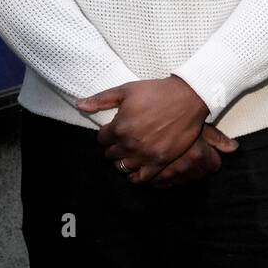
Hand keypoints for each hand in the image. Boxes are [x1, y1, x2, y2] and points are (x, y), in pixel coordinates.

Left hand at [77, 77, 209, 184]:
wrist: (188, 97)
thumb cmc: (157, 91)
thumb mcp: (127, 90)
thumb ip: (101, 99)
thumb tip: (79, 105)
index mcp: (119, 127)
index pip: (101, 139)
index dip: (107, 133)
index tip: (115, 128)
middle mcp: (130, 144)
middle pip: (111, 154)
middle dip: (114, 146)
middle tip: (124, 139)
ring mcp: (145, 154)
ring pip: (123, 167)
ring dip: (124, 159)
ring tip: (131, 151)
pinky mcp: (160, 161)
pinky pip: (141, 178)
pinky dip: (135, 175)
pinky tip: (137, 167)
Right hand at [149, 125, 238, 187]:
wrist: (145, 118)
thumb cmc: (175, 117)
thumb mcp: (199, 123)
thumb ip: (217, 138)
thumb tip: (233, 147)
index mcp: (198, 156)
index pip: (214, 166)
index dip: (212, 157)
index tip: (208, 151)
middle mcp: (183, 168)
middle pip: (198, 174)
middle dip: (198, 166)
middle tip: (192, 152)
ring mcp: (166, 174)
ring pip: (180, 180)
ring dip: (181, 172)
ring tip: (178, 158)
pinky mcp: (150, 176)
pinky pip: (161, 183)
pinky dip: (163, 178)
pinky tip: (164, 168)